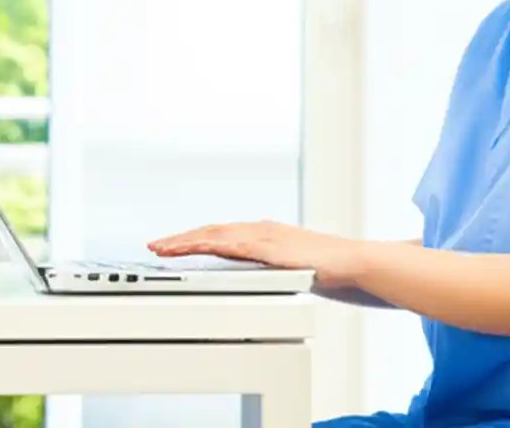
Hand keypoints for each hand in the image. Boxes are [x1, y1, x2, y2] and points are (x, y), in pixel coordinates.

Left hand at [147, 220, 362, 287]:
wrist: (352, 262)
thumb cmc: (330, 269)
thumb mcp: (294, 269)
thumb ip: (276, 270)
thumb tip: (266, 279)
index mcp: (266, 234)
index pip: (223, 234)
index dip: (197, 238)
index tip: (177, 244)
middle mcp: (260, 230)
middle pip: (211, 231)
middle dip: (182, 238)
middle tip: (157, 244)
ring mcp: (262, 236)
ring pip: (212, 235)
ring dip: (184, 241)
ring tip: (162, 248)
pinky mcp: (265, 247)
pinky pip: (225, 245)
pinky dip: (202, 245)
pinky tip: (187, 249)